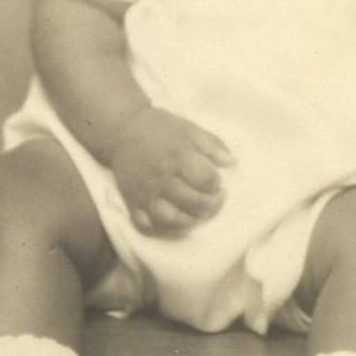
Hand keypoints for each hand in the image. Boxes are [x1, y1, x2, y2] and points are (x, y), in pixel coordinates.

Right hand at [109, 105, 234, 234]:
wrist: (122, 131)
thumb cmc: (161, 128)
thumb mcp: (190, 128)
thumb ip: (212, 144)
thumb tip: (232, 162)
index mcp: (178, 156)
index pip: (205, 179)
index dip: (216, 184)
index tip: (217, 181)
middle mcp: (161, 178)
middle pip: (193, 202)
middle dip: (211, 204)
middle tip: (214, 198)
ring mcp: (145, 194)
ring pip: (172, 219)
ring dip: (191, 220)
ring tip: (198, 211)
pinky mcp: (132, 203)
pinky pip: (147, 225)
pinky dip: (163, 228)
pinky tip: (174, 218)